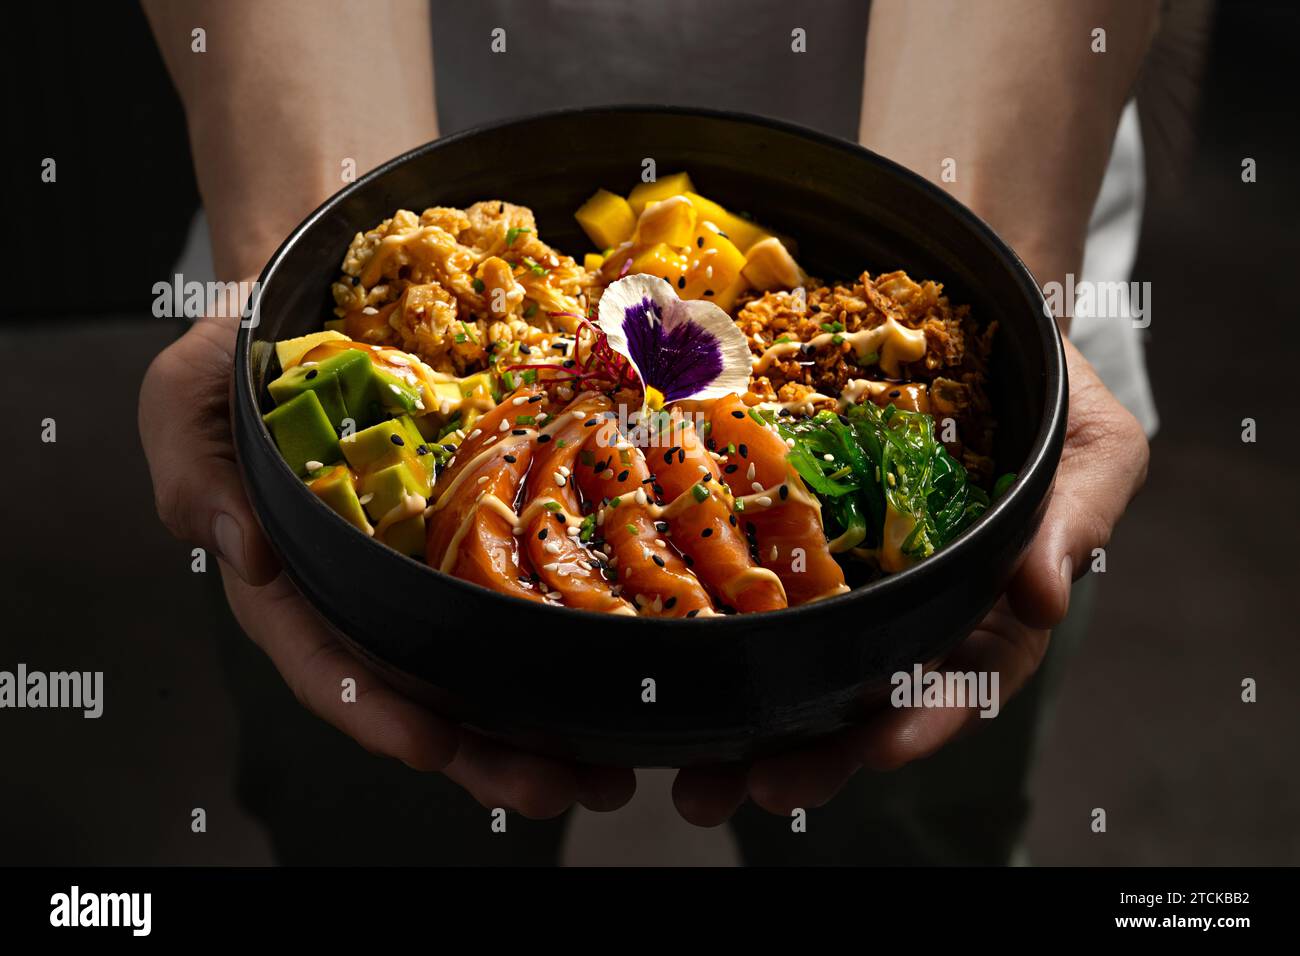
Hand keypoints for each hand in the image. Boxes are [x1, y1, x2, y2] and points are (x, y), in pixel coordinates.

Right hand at [139, 306, 634, 818]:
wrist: (314, 304)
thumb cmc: (240, 360)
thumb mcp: (186, 399)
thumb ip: (194, 475)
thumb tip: (242, 554)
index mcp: (290, 581)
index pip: (326, 662)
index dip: (374, 710)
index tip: (433, 746)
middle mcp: (364, 591)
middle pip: (421, 689)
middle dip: (483, 753)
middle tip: (553, 789)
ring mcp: (425, 568)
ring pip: (482, 662)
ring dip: (540, 726)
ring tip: (607, 771)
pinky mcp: (476, 534)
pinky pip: (520, 594)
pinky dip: (565, 641)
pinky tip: (617, 676)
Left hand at [672, 337, 1149, 823]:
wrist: (969, 318)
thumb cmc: (1045, 388)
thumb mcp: (1092, 443)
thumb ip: (1078, 515)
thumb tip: (1046, 599)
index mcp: (988, 603)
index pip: (964, 680)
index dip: (925, 719)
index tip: (876, 748)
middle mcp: (910, 604)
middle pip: (867, 698)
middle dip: (819, 755)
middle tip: (763, 790)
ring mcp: (847, 575)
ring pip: (799, 663)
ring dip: (750, 728)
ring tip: (694, 780)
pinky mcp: (790, 535)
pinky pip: (751, 589)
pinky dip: (713, 634)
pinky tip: (667, 667)